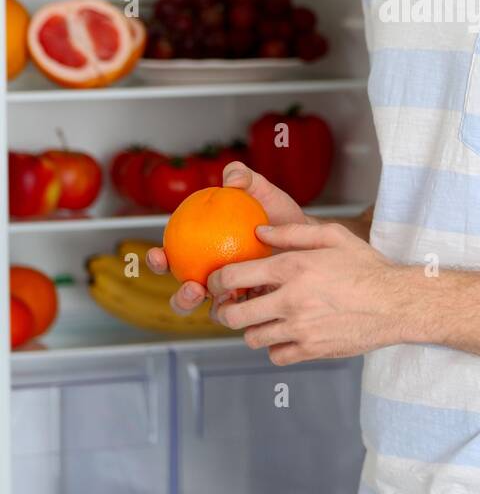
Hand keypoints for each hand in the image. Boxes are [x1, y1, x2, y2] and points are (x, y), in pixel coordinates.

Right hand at [145, 161, 310, 318]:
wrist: (307, 236)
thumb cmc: (278, 214)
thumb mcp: (262, 192)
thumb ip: (244, 178)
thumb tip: (231, 179)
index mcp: (202, 251)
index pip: (171, 258)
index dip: (158, 261)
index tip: (159, 255)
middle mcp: (213, 277)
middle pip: (186, 295)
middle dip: (181, 299)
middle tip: (193, 287)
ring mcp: (234, 296)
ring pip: (213, 311)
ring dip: (218, 313)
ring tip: (222, 299)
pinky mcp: (256, 308)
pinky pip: (245, 315)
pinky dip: (244, 311)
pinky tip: (251, 301)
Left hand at [205, 219, 410, 364]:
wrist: (397, 303)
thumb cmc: (367, 266)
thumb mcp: (333, 236)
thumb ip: (292, 231)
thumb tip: (259, 232)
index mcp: (292, 268)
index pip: (233, 277)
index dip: (216, 281)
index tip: (217, 283)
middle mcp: (291, 300)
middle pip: (233, 315)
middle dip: (225, 310)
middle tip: (232, 305)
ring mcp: (300, 329)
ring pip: (252, 338)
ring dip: (252, 328)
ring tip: (264, 318)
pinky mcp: (312, 350)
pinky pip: (276, 355)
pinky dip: (275, 347)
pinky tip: (286, 334)